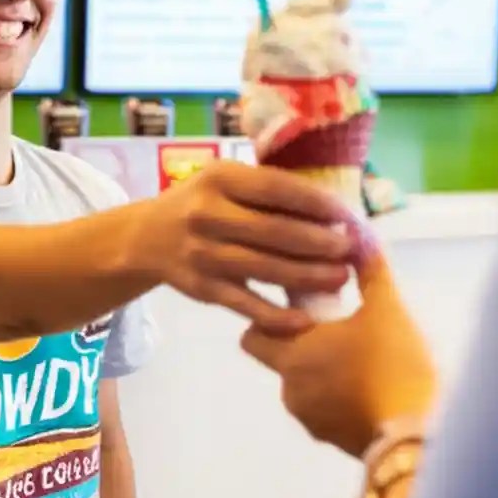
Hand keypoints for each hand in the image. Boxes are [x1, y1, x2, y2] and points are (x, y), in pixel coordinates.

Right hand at [123, 160, 354, 334]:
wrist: (147, 238)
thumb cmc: (203, 203)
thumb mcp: (224, 181)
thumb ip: (265, 190)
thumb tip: (330, 208)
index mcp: (219, 179)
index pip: (276, 188)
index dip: (315, 203)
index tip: (346, 214)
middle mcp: (207, 214)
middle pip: (274, 232)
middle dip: (319, 242)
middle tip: (350, 249)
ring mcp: (203, 254)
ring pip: (265, 269)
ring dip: (309, 276)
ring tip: (340, 278)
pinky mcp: (202, 288)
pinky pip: (246, 304)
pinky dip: (277, 315)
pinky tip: (306, 318)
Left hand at [240, 252, 436, 456]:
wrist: (416, 435)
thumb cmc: (395, 366)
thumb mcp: (386, 310)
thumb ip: (370, 271)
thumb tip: (360, 234)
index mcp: (293, 354)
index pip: (252, 334)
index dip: (268, 317)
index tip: (297, 304)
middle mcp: (291, 388)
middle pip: (280, 358)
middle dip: (299, 343)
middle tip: (332, 326)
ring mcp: (310, 418)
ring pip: (302, 385)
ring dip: (320, 370)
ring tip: (357, 356)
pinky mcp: (331, 439)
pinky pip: (323, 409)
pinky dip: (335, 395)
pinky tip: (367, 384)